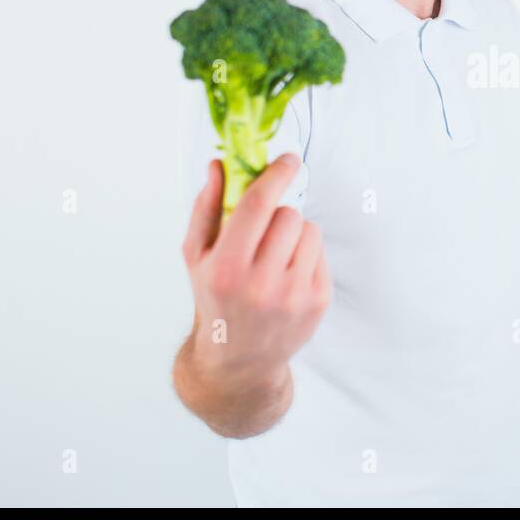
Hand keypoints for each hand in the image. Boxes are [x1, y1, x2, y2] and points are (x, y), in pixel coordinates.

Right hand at [181, 153, 331, 387]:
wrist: (238, 359)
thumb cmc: (214, 297)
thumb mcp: (197, 256)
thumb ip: (206, 207)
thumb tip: (219, 164)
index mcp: (225, 269)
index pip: (258, 207)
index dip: (276, 176)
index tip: (288, 159)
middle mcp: (261, 285)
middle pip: (288, 215)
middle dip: (278, 214)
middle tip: (264, 232)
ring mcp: (294, 296)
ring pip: (310, 230)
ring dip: (295, 234)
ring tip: (275, 256)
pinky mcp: (318, 302)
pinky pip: (321, 252)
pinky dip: (306, 254)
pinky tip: (287, 275)